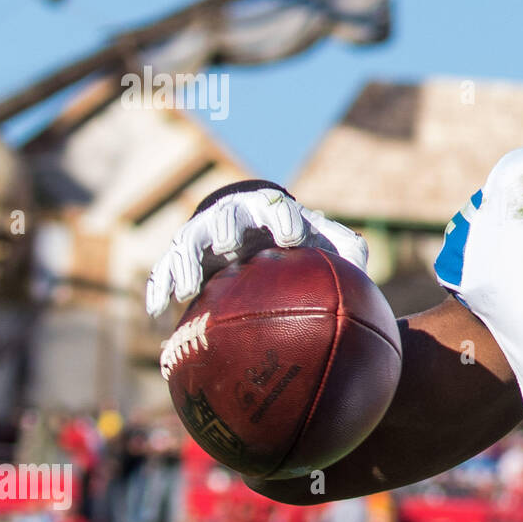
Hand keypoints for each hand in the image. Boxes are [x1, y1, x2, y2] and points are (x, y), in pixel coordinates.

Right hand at [146, 186, 368, 316]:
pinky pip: (164, 269)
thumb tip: (365, 271)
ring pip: (188, 242)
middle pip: (225, 217)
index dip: (284, 220)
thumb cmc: (297, 241)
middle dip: (227, 228)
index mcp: (271, 212)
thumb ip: (346, 251)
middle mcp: (234, 218)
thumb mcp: (323, 242)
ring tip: (187, 290)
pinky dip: (159, 286)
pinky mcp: (183, 256)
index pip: (277, 209)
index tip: (292, 239)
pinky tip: (156, 312)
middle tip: (230, 246)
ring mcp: (204, 236)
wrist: (255, 233)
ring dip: (186, 263)